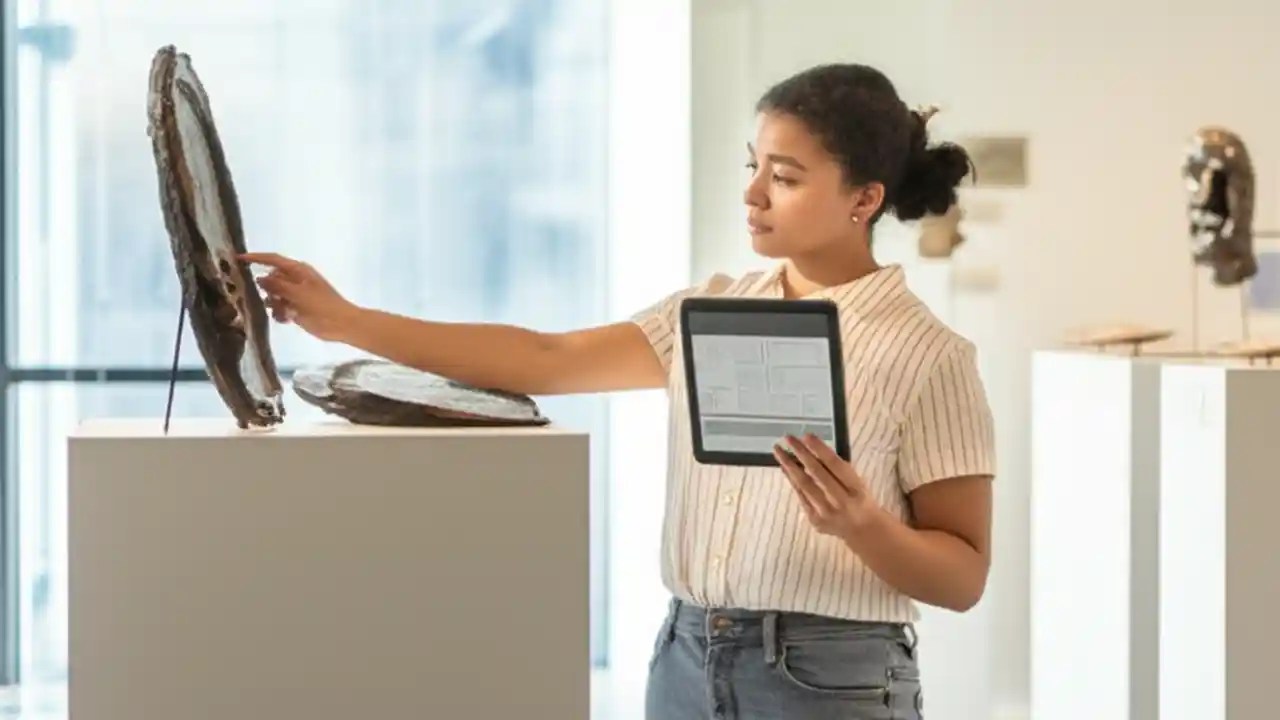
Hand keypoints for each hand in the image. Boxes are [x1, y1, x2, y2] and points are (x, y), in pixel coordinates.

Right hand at [239, 252, 360, 341]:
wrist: (341, 324)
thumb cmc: (323, 305)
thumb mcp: (298, 293)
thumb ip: (277, 286)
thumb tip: (260, 278)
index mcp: (298, 271)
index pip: (273, 260)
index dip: (256, 258)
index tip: (238, 258)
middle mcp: (295, 280)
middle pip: (271, 279)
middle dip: (267, 290)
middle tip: (274, 300)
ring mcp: (295, 295)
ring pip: (273, 296)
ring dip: (274, 304)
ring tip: (285, 312)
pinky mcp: (296, 309)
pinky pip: (279, 309)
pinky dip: (280, 314)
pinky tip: (287, 319)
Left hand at [773, 433, 882, 544]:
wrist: (862, 529)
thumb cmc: (859, 498)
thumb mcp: (857, 481)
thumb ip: (838, 469)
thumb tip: (812, 449)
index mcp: (856, 488)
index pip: (835, 464)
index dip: (820, 449)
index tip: (806, 435)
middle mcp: (841, 501)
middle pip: (817, 473)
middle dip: (801, 453)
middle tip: (788, 438)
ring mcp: (826, 512)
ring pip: (805, 485)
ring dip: (789, 465)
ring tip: (778, 451)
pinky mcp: (815, 519)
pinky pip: (801, 496)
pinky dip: (792, 480)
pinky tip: (784, 468)